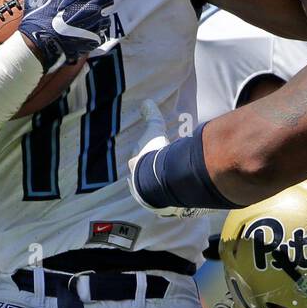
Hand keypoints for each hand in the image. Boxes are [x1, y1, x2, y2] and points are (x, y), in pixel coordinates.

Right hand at [19, 0, 112, 71]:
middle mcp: (92, 6)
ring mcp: (95, 23)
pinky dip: (95, 36)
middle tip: (92, 5)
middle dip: (102, 1)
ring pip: (106, 18)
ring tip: (89, 23)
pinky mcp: (95, 39)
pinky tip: (86, 37)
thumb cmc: (38, 19)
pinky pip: (101, 35)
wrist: (41, 45)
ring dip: (99, 20)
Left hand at [127, 101, 208, 217]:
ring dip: (155, 188)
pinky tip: (171, 199)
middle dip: (146, 174)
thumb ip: (152, 117)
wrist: (157, 179)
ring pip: (148, 190)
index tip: (149, 155)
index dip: (142, 157)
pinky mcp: (155, 205)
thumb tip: (146, 102)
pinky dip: (164, 200)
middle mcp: (136, 180)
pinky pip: (158, 201)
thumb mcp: (154, 131)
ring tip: (165, 186)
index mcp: (135, 163)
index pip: (136, 159)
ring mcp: (144, 194)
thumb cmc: (154, 154)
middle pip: (140, 176)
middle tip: (156, 171)